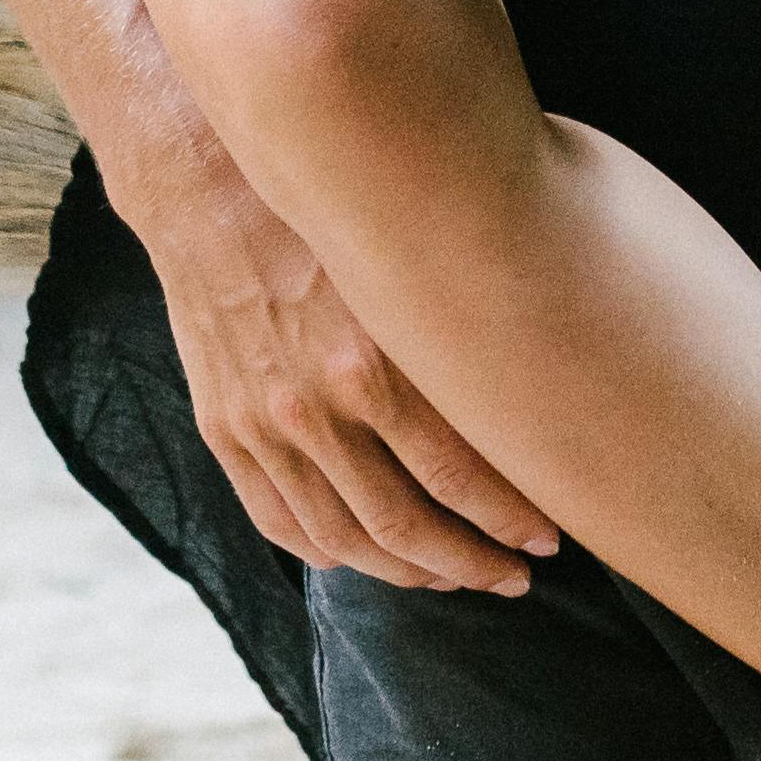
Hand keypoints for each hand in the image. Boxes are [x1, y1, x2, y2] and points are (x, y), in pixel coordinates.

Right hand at [136, 147, 557, 594]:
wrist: (209, 185)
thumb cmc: (328, 213)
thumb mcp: (407, 261)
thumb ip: (457, 335)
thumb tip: (532, 395)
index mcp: (372, 362)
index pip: (461, 476)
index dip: (512, 519)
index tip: (550, 537)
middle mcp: (314, 405)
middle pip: (407, 525)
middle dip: (472, 562)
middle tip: (517, 574)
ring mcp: (264, 425)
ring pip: (346, 539)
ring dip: (410, 571)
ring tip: (455, 575)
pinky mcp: (225, 430)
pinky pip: (282, 523)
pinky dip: (332, 555)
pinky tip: (371, 559)